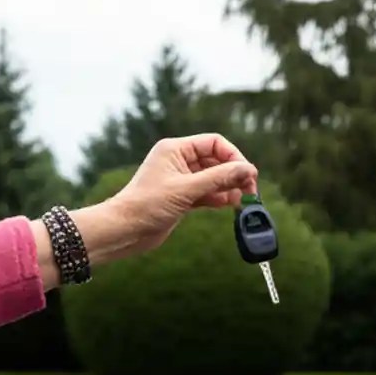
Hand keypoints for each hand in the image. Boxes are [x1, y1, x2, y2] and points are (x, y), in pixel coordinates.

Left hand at [110, 134, 258, 249]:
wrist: (124, 231)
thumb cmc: (147, 205)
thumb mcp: (187, 190)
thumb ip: (219, 178)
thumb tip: (248, 169)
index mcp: (175, 149)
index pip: (213, 143)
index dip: (233, 156)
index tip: (248, 173)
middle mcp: (178, 161)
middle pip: (216, 160)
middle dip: (234, 173)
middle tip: (250, 190)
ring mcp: (181, 179)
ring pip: (214, 178)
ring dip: (229, 187)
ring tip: (243, 200)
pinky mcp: (182, 197)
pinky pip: (208, 192)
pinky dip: (220, 198)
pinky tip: (232, 205)